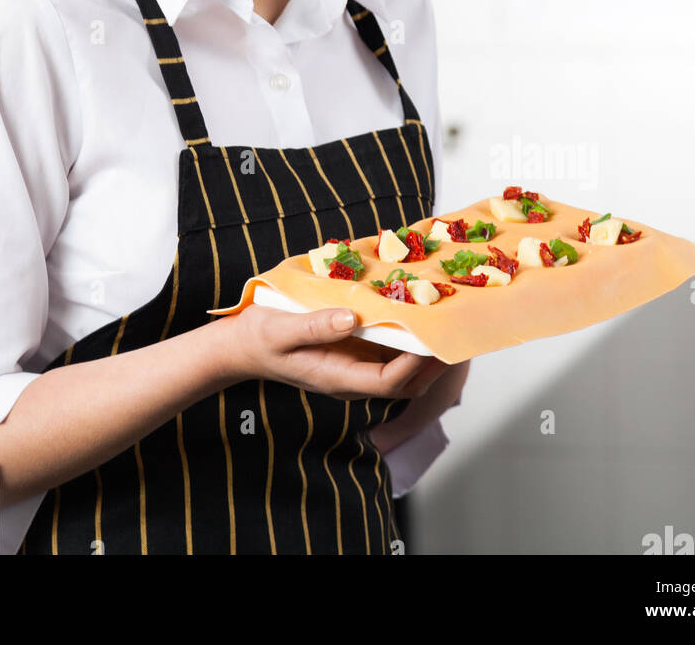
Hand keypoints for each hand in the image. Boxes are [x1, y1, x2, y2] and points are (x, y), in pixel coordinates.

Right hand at [214, 304, 446, 401]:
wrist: (242, 346)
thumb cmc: (260, 338)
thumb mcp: (282, 330)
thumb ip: (316, 326)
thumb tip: (351, 319)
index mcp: (337, 378)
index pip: (387, 382)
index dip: (412, 365)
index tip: (430, 340)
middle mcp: (351, 377)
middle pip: (403, 382)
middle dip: (430, 364)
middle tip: (452, 333)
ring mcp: (352, 366)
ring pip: (399, 368)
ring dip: (422, 351)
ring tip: (442, 322)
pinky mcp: (350, 351)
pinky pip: (385, 351)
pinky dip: (403, 337)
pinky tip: (412, 312)